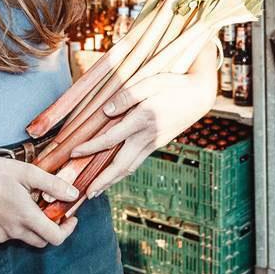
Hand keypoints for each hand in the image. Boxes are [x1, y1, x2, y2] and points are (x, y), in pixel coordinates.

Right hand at [0, 157, 80, 246]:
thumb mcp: (28, 172)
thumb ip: (53, 185)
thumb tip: (74, 195)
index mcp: (27, 217)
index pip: (56, 238)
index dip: (68, 230)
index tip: (71, 217)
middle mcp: (14, 231)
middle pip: (42, 240)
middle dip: (51, 228)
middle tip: (52, 209)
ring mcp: (0, 234)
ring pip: (24, 237)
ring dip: (31, 226)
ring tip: (28, 202)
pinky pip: (8, 233)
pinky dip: (14, 224)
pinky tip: (9, 206)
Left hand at [70, 38, 220, 197]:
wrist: (199, 95)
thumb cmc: (173, 83)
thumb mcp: (150, 81)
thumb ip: (127, 95)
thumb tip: (106, 111)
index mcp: (143, 118)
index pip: (111, 138)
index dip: (91, 147)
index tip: (74, 153)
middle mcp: (148, 135)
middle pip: (121, 164)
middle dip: (103, 180)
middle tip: (87, 192)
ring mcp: (155, 142)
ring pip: (131, 166)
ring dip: (113, 180)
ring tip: (97, 189)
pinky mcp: (159, 143)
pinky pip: (138, 160)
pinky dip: (124, 170)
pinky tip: (116, 173)